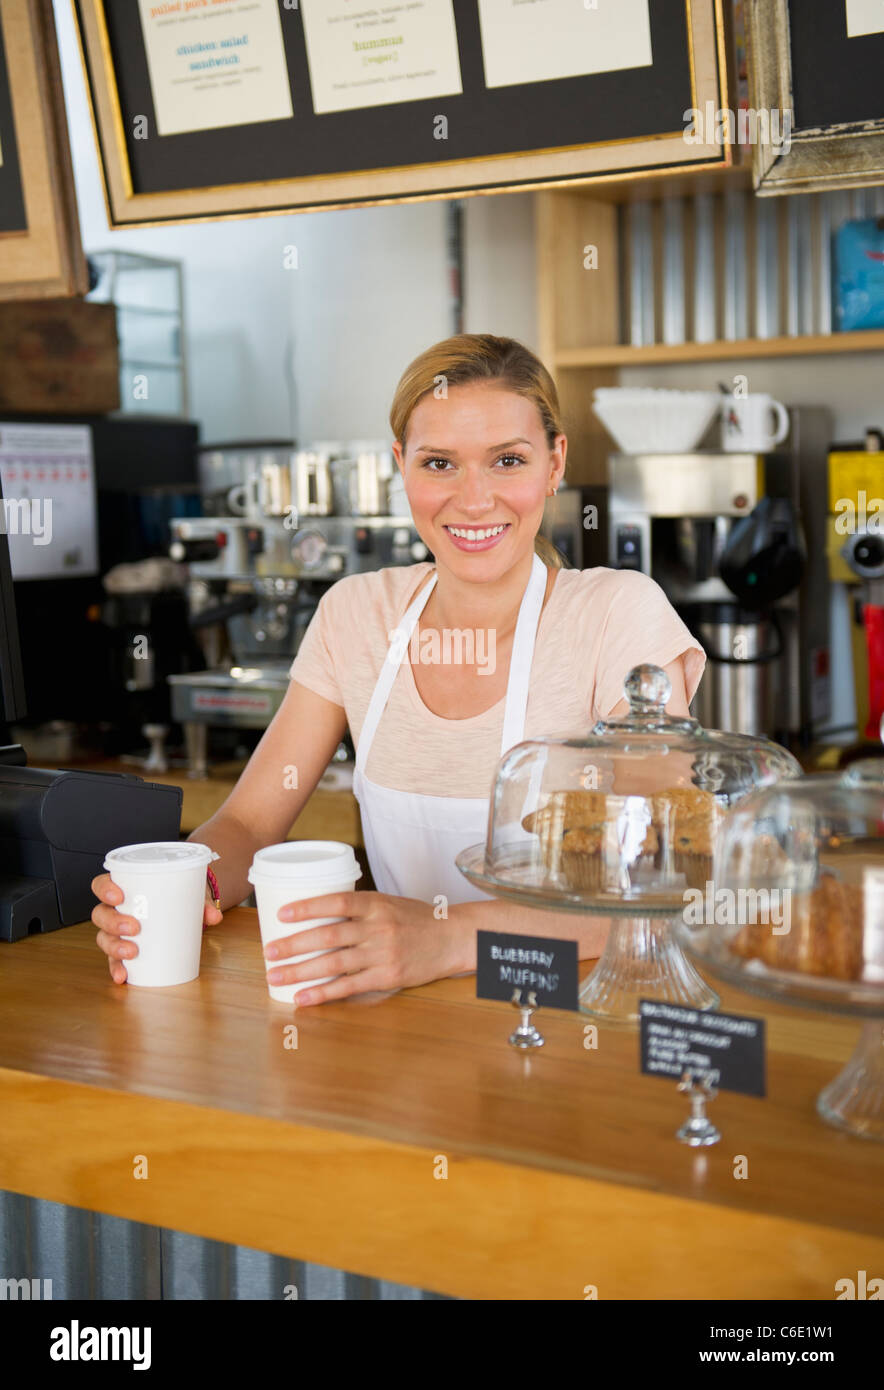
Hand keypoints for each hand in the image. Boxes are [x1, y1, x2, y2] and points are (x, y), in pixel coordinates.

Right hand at [91, 871, 223, 983]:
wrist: (184, 907)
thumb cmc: (178, 894)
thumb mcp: (189, 892)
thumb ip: (202, 902)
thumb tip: (214, 916)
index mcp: (125, 887)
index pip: (101, 884)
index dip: (104, 889)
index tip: (118, 896)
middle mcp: (116, 909)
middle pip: (100, 914)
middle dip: (113, 921)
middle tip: (134, 927)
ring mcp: (117, 931)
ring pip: (104, 937)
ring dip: (115, 946)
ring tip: (132, 952)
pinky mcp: (124, 949)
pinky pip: (114, 959)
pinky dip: (117, 968)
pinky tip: (123, 976)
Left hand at [263, 891, 463, 1005]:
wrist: (452, 938)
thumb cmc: (416, 919)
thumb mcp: (388, 903)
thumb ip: (358, 910)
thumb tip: (316, 917)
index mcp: (376, 904)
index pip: (336, 903)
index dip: (307, 907)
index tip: (280, 914)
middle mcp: (378, 928)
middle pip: (329, 936)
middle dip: (294, 945)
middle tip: (268, 952)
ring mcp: (383, 954)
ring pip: (334, 963)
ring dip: (300, 971)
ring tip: (275, 976)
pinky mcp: (387, 978)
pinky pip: (349, 987)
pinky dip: (323, 993)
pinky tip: (302, 998)